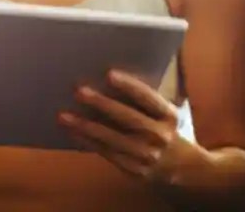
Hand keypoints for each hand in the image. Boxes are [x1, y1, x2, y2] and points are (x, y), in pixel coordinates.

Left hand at [60, 70, 184, 182]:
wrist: (180, 168)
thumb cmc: (162, 129)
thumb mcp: (163, 114)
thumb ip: (142, 101)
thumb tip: (104, 80)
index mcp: (169, 116)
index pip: (148, 98)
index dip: (129, 86)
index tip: (109, 74)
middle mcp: (160, 136)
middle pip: (128, 118)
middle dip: (102, 104)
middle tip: (79, 91)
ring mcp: (147, 155)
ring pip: (112, 139)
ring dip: (86, 127)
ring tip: (64, 115)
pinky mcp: (134, 170)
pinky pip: (107, 153)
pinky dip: (88, 142)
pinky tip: (73, 132)